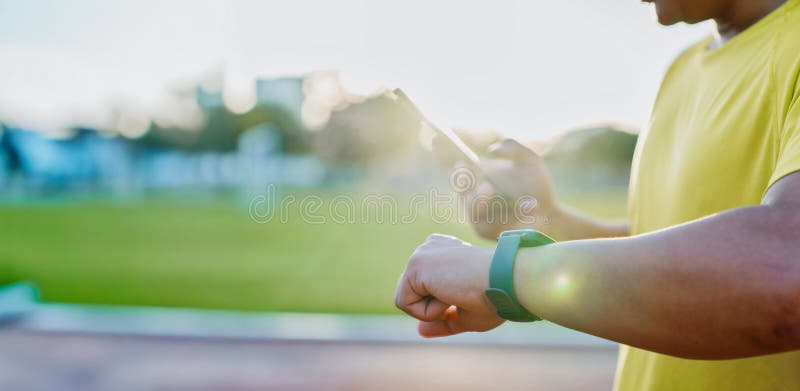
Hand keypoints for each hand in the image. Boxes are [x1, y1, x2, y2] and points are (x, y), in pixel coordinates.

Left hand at [395, 234, 503, 336]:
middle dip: (435, 308)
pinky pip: (405, 303)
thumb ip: (442, 320)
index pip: (424, 290)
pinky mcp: (415, 264)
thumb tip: (419, 331)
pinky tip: (450, 294)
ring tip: (457, 293)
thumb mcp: (466, 314)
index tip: (466, 295)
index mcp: (443, 252)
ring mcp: (421, 254)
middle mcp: (429, 248)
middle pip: (413, 295)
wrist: (508, 281)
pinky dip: (428, 311)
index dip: (441, 307)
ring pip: (408, 301)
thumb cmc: (496, 297)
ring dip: (434, 310)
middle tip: (462, 295)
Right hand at [434, 136, 556, 239]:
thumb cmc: (535, 184)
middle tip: (465, 165)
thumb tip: (492, 150)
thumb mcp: (528, 160)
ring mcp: (478, 216)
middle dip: (459, 177)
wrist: (549, 211)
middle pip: (457, 185)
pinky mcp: (490, 233)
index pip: (454, 164)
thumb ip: (513, 148)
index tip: (438, 140)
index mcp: (476, 176)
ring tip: (489, 187)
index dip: (442, 152)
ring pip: (472, 208)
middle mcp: (471, 195)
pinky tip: (532, 205)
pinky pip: (496, 224)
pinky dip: (515, 213)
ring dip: (479, 198)